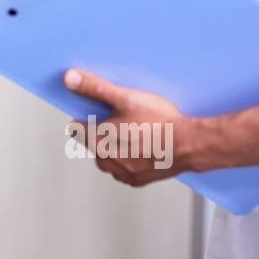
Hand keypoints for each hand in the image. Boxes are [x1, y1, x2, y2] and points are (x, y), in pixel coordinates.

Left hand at [63, 68, 197, 185]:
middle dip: (100, 133)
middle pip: (92, 145)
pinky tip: (141, 148)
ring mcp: (123, 172)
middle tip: (117, 121)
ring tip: (131, 134)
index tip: (95, 112)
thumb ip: (95, 87)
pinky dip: (128, 161)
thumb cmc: (159, 122)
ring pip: (108, 159)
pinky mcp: (138, 180)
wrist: (190, 144)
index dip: (84, 118)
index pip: (76, 129)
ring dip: (113, 149)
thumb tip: (69, 78)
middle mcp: (106, 160)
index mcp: (98, 140)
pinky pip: (124, 171)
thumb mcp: (125, 97)